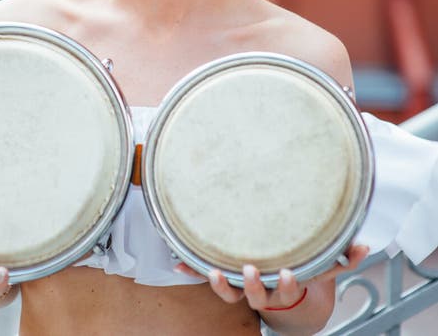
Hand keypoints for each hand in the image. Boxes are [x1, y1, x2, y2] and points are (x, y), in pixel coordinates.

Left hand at [174, 243, 369, 309]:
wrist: (283, 294)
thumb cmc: (302, 268)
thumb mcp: (324, 265)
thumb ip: (343, 257)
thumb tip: (365, 247)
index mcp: (287, 284)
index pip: (289, 286)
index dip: (290, 282)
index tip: (290, 272)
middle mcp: (264, 289)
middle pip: (258, 295)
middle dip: (254, 285)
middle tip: (250, 270)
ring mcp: (243, 287)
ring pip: (231, 294)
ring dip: (221, 284)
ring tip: (212, 273)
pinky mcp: (226, 280)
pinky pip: (207, 278)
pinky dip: (191, 272)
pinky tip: (177, 266)